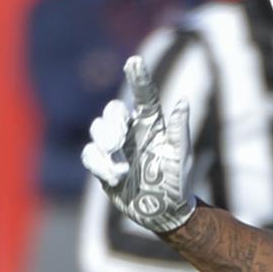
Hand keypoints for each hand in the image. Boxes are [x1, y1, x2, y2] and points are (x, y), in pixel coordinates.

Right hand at [81, 55, 196, 235]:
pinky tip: (114, 178)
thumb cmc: (177, 181)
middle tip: (117, 143)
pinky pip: (89, 155)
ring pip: (97, 130)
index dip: (138, 78)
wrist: (163, 210)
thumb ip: (178, 129)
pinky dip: (99, 165)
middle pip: (111, 111)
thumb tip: (182, 102)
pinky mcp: (101, 164)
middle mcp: (130, 131)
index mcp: (151, 125)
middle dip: (111, 123)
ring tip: (122, 170)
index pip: (144, 96)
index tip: (134, 61)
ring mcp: (114, 147)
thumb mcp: (180, 156)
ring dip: (106, 148)